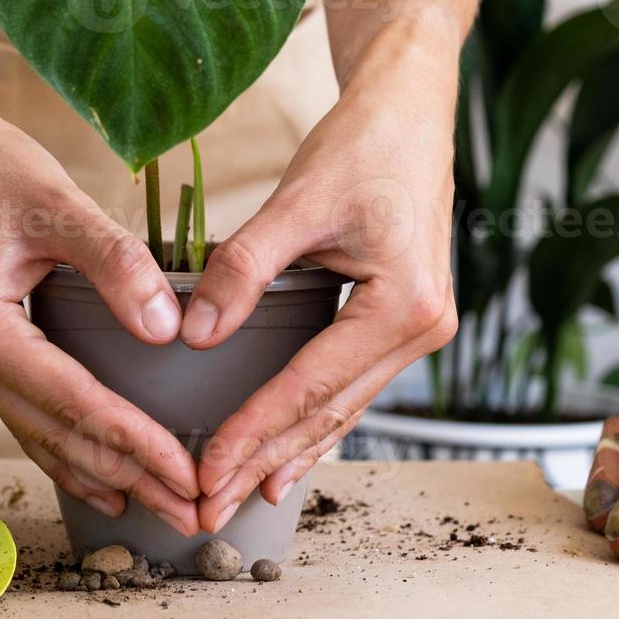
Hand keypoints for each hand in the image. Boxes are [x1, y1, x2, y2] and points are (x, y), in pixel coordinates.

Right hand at [0, 96, 199, 535]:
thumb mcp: (60, 205)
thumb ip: (116, 265)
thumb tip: (168, 331)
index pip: (74, 402)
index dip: (136, 442)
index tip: (189, 475)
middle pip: (58, 435)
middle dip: (130, 477)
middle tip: (191, 516)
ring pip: (41, 435)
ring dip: (102, 473)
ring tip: (158, 511)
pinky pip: (26, 414)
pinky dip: (68, 447)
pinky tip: (103, 478)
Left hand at [179, 28, 459, 533]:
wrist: (411, 108)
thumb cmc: (362, 143)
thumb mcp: (300, 200)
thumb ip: (246, 268)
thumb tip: (196, 336)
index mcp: (403, 304)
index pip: (309, 385)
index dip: (253, 432)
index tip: (205, 471)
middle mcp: (422, 329)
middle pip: (329, 411)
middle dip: (266, 462)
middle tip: (210, 509)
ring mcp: (419, 329)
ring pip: (342, 406)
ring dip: (290, 452)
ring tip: (242, 497)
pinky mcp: (401, 319)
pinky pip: (352, 384)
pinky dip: (314, 419)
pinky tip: (287, 452)